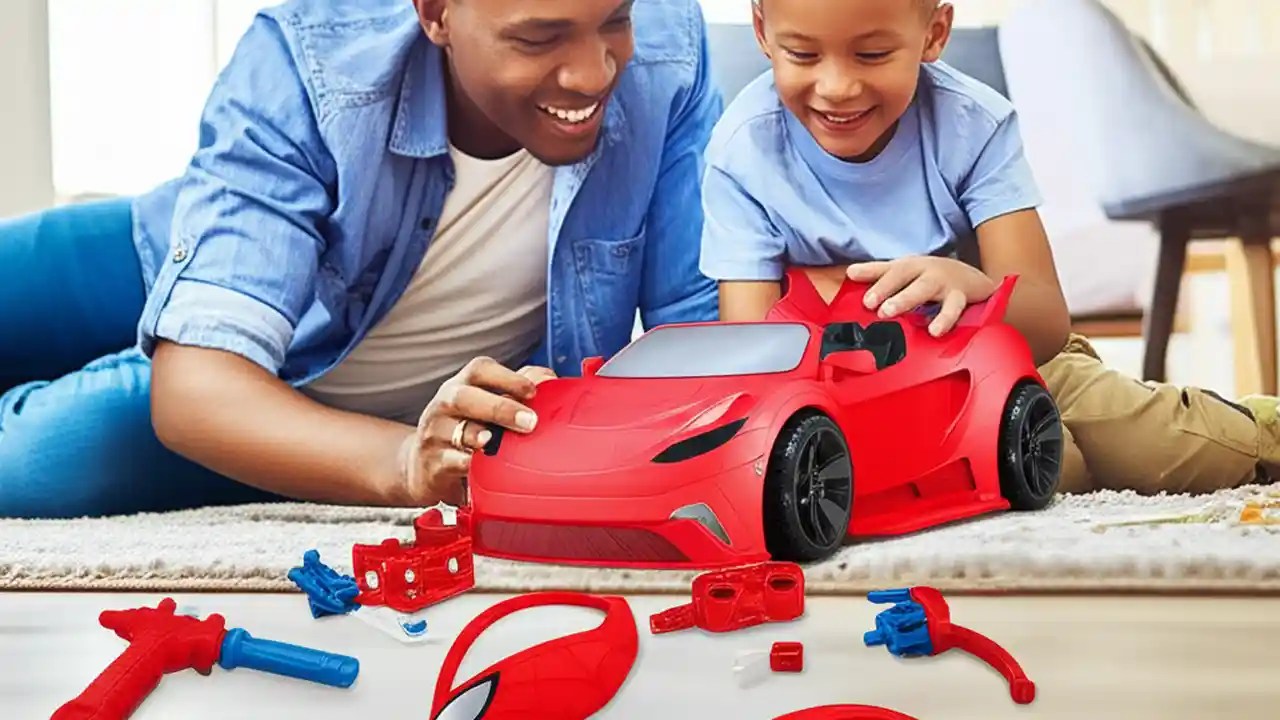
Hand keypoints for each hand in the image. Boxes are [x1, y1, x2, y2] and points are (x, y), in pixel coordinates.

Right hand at [398, 358, 556, 505]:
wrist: (422, 466)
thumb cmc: (466, 430)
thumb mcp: (486, 406)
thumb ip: (516, 390)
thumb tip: (548, 378)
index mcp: (462, 387)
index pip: (479, 370)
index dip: (507, 377)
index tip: (533, 391)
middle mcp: (444, 406)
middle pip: (464, 397)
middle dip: (499, 408)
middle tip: (530, 422)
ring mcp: (435, 435)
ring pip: (456, 432)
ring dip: (480, 437)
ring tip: (497, 442)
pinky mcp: (432, 465)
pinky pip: (451, 464)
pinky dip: (469, 466)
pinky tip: (485, 469)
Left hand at [846, 256, 997, 335]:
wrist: (975, 278)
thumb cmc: (933, 276)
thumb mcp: (907, 271)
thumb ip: (878, 272)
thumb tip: (849, 272)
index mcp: (910, 266)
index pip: (887, 269)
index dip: (870, 275)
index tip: (853, 281)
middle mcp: (926, 270)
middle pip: (903, 274)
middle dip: (886, 287)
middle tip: (869, 303)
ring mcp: (944, 282)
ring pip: (925, 288)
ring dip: (907, 299)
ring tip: (890, 312)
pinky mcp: (961, 297)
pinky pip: (953, 308)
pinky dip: (944, 319)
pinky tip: (934, 331)